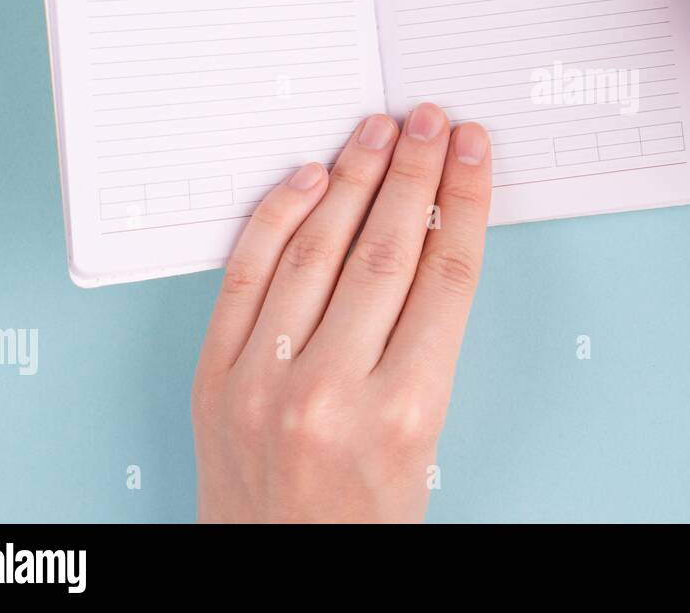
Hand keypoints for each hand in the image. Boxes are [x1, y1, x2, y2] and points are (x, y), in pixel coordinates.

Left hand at [191, 103, 490, 522]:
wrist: (281, 577)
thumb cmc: (363, 520)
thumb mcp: (425, 438)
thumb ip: (426, 343)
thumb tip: (431, 240)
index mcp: (404, 412)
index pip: (446, 274)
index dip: (464, 200)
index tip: (473, 153)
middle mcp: (332, 392)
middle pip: (387, 249)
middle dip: (415, 172)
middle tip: (430, 121)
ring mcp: (264, 382)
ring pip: (317, 250)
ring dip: (352, 178)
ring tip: (376, 133)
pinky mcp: (215, 378)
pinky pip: (245, 277)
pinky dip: (275, 219)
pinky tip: (307, 180)